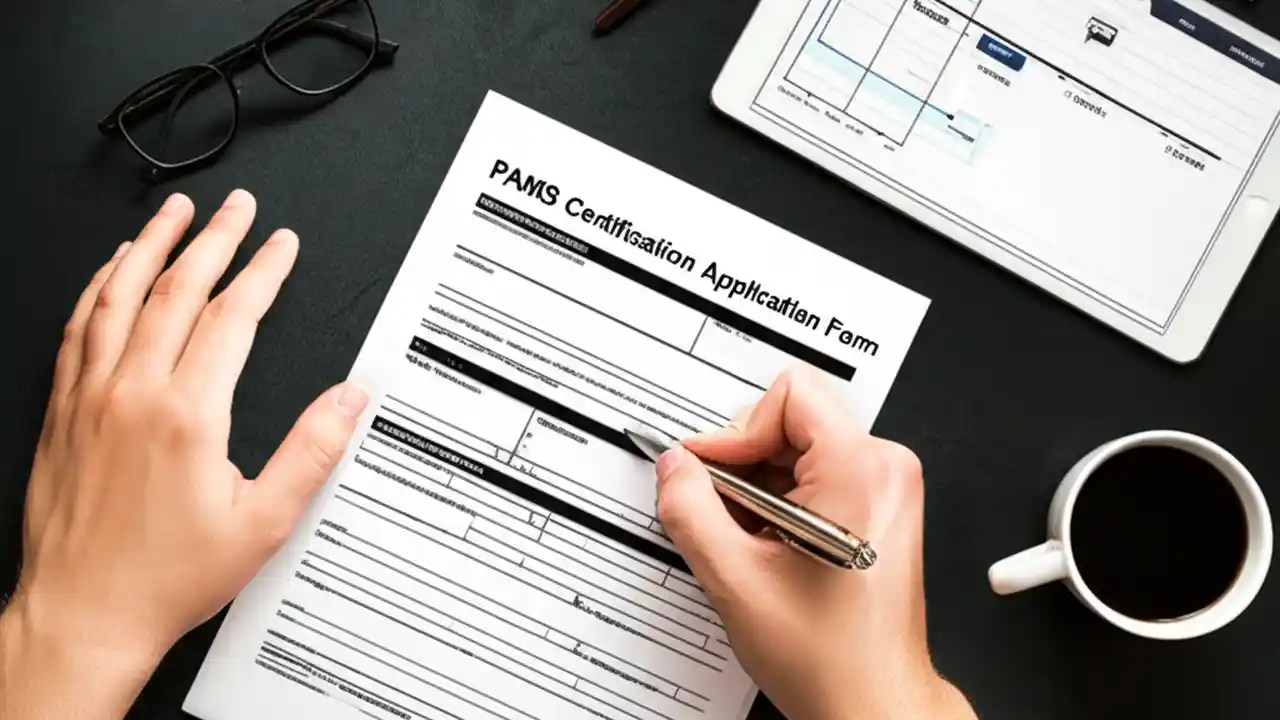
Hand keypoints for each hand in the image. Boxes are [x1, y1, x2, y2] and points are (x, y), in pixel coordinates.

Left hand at [0, 190, 366, 718]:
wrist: (83, 614)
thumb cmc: (165, 577)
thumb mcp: (263, 523)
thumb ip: (312, 453)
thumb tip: (350, 400)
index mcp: (188, 414)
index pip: (232, 316)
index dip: (262, 271)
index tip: (280, 245)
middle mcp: (133, 393)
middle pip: (176, 290)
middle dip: (213, 239)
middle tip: (235, 208)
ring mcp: (90, 398)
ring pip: (119, 296)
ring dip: (149, 246)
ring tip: (172, 213)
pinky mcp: (62, 412)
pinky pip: (77, 328)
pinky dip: (97, 288)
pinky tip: (110, 272)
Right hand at [655, 367, 975, 719]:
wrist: (873, 702)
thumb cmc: (833, 657)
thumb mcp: (736, 579)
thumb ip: (690, 510)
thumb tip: (673, 468)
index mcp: (861, 470)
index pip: (788, 395)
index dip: (735, 433)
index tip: (708, 470)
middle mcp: (885, 469)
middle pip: (791, 421)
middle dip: (744, 465)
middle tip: (722, 513)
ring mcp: (887, 489)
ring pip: (799, 451)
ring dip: (758, 489)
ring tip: (749, 542)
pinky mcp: (880, 508)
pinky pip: (816, 477)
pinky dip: (779, 503)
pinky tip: (767, 547)